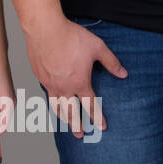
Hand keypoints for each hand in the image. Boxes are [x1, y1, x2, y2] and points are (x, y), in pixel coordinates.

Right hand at [24, 15, 126, 137]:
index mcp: (80, 82)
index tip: (102, 127)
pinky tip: (54, 102)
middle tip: (80, 135)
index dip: (98, 117)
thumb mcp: (97, 48)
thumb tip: (123, 74)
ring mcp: (50, 83)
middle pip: (71, 112)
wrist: (45, 28)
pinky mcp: (39, 76)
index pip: (91, 106)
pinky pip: (47, 93)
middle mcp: (64, 87)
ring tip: (65, 124)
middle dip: (77, 125)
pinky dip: (52, 102)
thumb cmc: (71, 36)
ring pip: (56, 106)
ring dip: (62, 117)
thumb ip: (111, 62)